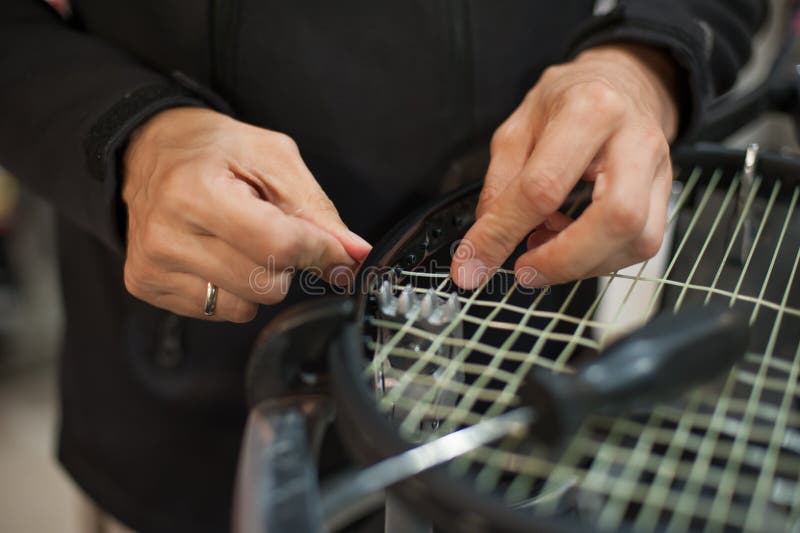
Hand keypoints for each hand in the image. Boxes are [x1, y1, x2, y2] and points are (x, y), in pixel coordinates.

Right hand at [122, 107, 370, 321]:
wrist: (149, 148)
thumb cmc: (215, 149)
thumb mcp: (275, 159)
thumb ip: (318, 211)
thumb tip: (354, 256)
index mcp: (197, 191)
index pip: (278, 246)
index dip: (319, 251)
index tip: (336, 249)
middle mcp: (166, 233)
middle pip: (266, 285)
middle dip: (286, 263)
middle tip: (271, 229)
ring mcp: (152, 264)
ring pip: (245, 306)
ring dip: (259, 278)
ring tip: (240, 240)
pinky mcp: (147, 285)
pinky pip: (219, 311)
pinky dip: (233, 289)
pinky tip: (218, 255)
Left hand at [451, 44, 678, 288]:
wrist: (621, 81)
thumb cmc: (568, 102)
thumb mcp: (516, 130)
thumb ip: (497, 187)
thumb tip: (483, 244)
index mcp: (590, 111)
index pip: (544, 187)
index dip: (502, 232)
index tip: (473, 262)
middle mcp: (635, 140)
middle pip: (617, 218)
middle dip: (564, 260)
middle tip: (524, 270)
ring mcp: (659, 169)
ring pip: (638, 240)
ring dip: (583, 264)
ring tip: (543, 249)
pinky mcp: (666, 194)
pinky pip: (642, 245)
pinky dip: (599, 258)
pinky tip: (569, 242)